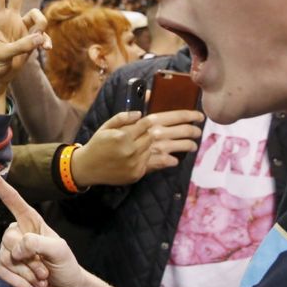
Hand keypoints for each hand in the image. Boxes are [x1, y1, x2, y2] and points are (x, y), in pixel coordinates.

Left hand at [0, 0, 50, 108]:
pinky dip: (46, 41)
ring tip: (39, 43)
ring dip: (42, 26)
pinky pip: (43, 34)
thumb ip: (22, 46)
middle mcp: (11, 20)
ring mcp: (21, 28)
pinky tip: (47, 48)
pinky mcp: (29, 39)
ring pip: (38, 16)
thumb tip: (40, 38)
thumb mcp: (3, 56)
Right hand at [0, 166, 85, 286]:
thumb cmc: (66, 265)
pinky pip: (2, 272)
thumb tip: (17, 247)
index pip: (12, 200)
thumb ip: (37, 242)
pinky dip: (19, 282)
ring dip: (27, 273)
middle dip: (29, 259)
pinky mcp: (5, 268)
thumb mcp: (59, 249)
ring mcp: (10, 251)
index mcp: (31, 221)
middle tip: (44, 269)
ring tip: (41, 278)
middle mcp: (17, 233)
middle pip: (9, 239)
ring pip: (6, 258)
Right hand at [71, 109, 203, 186]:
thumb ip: (123, 117)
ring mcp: (134, 162)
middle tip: (200, 125)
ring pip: (162, 150)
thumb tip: (141, 113)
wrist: (86, 167)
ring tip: (194, 144)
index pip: (154, 121)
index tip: (192, 114)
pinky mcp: (136, 173)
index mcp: (124, 133)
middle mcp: (131, 147)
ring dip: (180, 146)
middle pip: (162, 134)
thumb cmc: (97, 144)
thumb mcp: (106, 126)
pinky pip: (154, 165)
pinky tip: (177, 159)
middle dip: (184, 128)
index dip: (175, 116)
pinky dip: (166, 161)